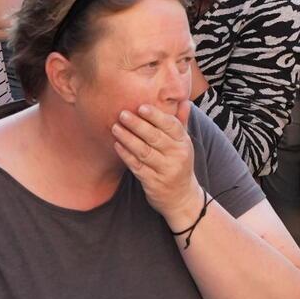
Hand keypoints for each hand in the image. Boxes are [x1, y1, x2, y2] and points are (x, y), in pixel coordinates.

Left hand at [112, 103, 201, 225]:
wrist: (182, 197)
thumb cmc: (179, 164)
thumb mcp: (184, 144)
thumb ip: (181, 123)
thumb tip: (184, 101)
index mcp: (184, 143)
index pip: (171, 125)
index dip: (156, 116)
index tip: (141, 106)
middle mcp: (177, 156)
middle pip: (155, 137)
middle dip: (137, 124)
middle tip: (122, 114)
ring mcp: (165, 170)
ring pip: (144, 152)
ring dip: (128, 138)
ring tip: (115, 127)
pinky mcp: (153, 183)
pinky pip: (137, 166)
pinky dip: (126, 155)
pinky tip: (117, 145)